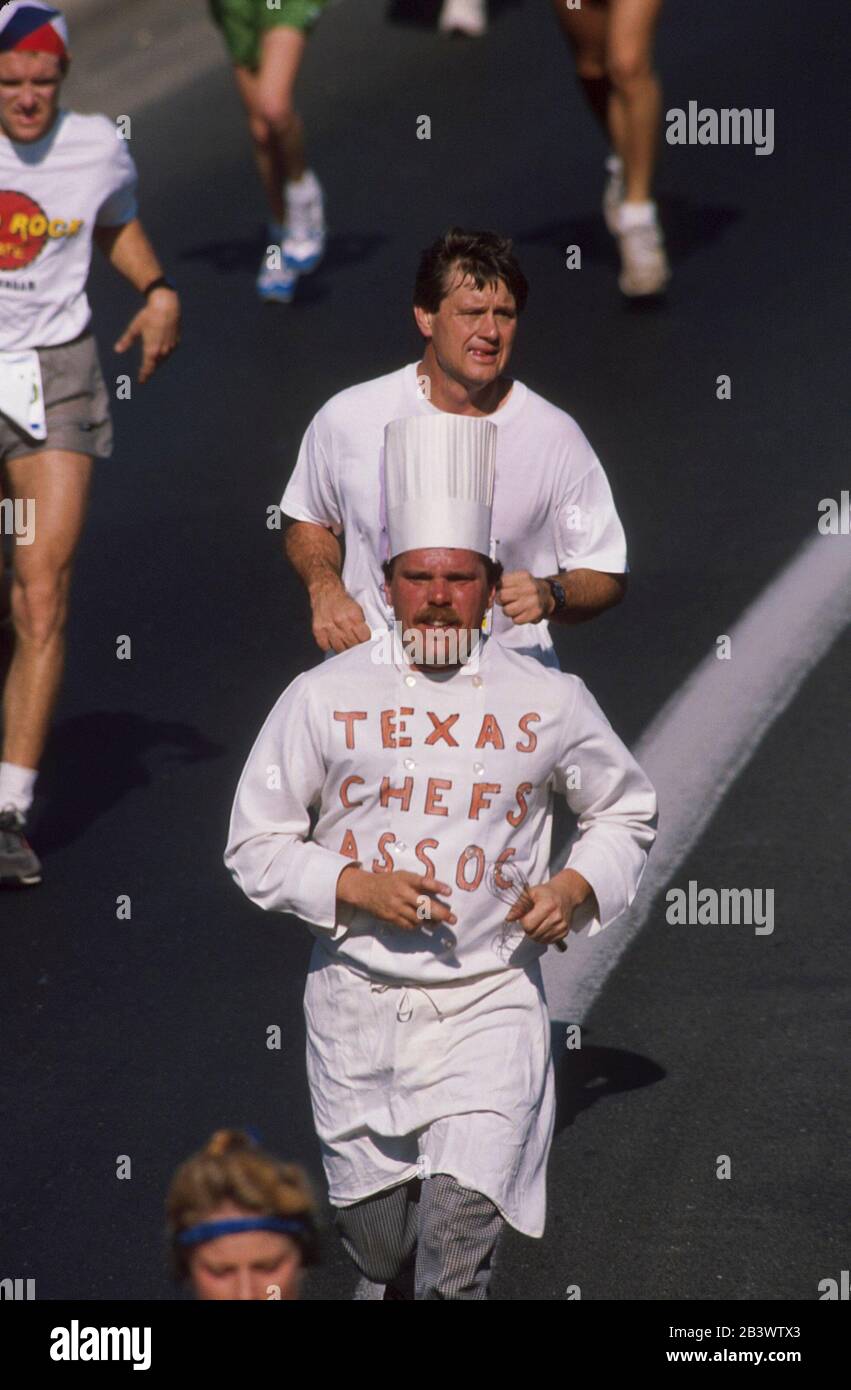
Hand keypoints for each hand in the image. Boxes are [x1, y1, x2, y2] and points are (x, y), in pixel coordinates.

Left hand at [114, 288, 180, 383]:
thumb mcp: (134, 328)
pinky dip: (164, 355)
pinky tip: (161, 353)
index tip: (141, 381)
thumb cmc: (148, 316)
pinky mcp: (176, 341)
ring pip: (163, 359)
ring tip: (152, 365)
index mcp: (151, 350)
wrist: (166, 306)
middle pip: (155, 365)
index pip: (147, 368)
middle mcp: (162, 352)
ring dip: (157, 363)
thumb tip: (117, 349)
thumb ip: (126, 340)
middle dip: (150, 370)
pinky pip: (169, 352)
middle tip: (145, 375)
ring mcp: (171, 347)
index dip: (144, 375)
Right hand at [310, 581, 371, 652]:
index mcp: (353, 615)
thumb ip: (361, 623)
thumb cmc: (341, 598)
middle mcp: (340, 621)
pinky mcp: (318, 629)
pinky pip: (325, 646)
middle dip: (355, 645)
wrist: (325, 589)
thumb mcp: (356, 608)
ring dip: (344, 648)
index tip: (363, 640)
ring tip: (345, 643)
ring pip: (340, 648)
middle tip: (354, 643)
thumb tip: (365, 637)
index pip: (363, 637)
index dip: (364, 640)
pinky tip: (333, 642)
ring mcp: (328, 626)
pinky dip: (330, 646)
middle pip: (352, 644)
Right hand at [337, 867, 455, 931]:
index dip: (436, 886)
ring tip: (438, 923)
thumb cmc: (389, 881)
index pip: (423, 881)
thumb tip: (440, 891)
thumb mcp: (403, 876)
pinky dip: (417, 926)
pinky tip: (422, 924)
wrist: (364, 890)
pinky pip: (409, 925)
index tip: (449, 892)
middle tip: (453, 919)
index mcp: (405, 878)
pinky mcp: (391, 918)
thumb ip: (419, 882)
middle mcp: (401, 892)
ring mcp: (396, 906)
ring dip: (431, 922)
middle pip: (424, 905)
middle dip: (441, 913)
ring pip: (418, 918)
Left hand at [496, 570, 553, 624]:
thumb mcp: (518, 580)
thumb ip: (503, 583)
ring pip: (507, 610)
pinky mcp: (535, 613)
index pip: (501, 583)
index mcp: (523, 576)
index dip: (498, 589)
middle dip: (500, 601)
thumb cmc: (527, 588)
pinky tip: (522, 613)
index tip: (502, 591)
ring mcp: (534, 601)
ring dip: (508, 611)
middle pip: (502, 596)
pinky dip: (516, 619)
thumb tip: (489, 592)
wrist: (548, 596)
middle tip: (506, 601)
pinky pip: (516, 620)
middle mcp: (530, 587)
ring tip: (514, 608)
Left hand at [505, 869, 592, 947]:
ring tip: (538, 922)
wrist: (566, 894)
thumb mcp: (530, 893)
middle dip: (528, 929)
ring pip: (540, 940)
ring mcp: (562, 926)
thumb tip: (509, 918)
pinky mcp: (564, 932)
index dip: (523, 921)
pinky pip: (548, 941)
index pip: (528, 925)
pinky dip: (542, 937)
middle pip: (533, 934)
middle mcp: (557, 917)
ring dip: (535, 934)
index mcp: (548, 905)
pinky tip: (543, 927)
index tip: (525, 915)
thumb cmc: (547, 893)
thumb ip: (518, 906)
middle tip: (531, 919)